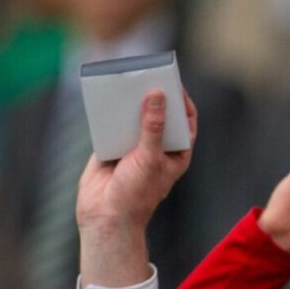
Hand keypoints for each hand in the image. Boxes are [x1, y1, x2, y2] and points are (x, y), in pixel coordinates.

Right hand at [75, 89, 197, 235]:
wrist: (106, 215)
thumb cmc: (136, 192)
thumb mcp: (149, 157)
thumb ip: (153, 126)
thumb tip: (157, 95)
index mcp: (176, 152)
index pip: (185, 120)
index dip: (182, 100)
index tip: (174, 82)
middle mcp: (157, 146)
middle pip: (158, 114)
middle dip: (153, 95)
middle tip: (147, 73)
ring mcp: (134, 145)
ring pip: (134, 116)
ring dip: (129, 100)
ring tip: (125, 79)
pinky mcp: (111, 145)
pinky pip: (112, 122)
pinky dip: (109, 110)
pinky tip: (105, 94)